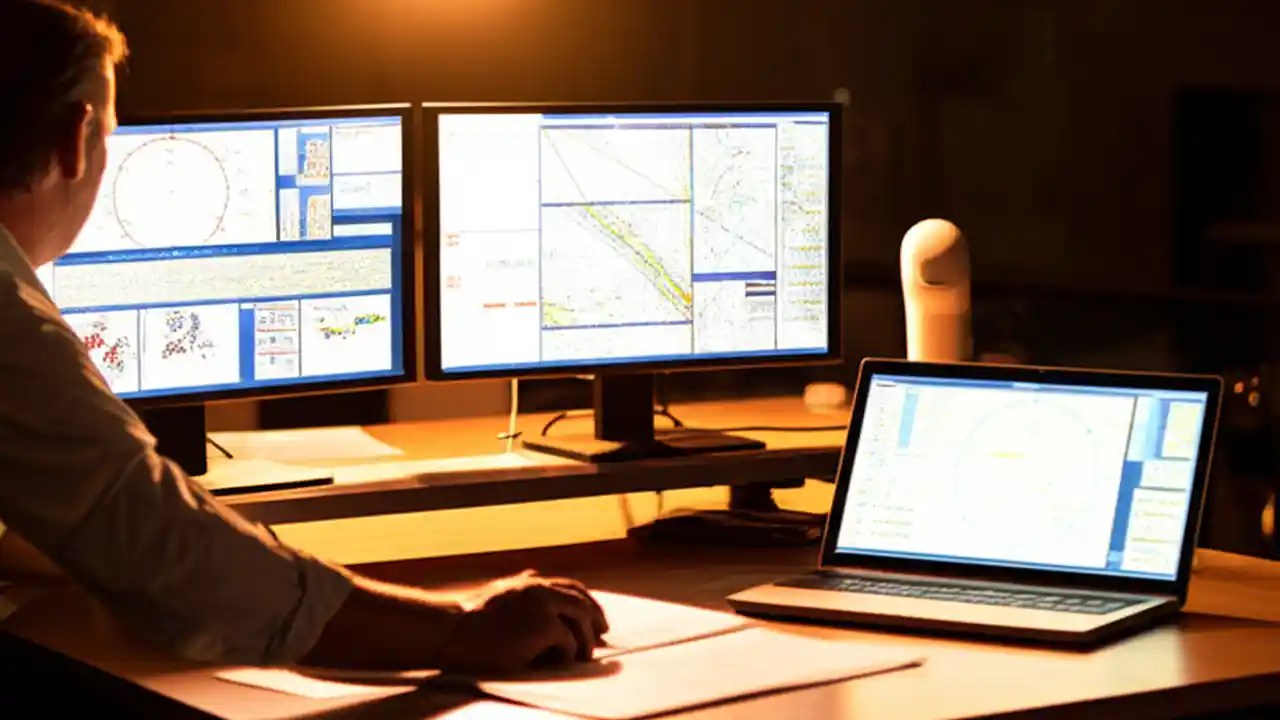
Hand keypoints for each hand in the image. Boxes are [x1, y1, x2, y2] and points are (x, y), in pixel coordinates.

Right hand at [440, 570, 609, 673]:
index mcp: (529, 582)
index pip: (568, 587)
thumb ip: (519, 587)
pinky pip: (569, 642)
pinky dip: (570, 653)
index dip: (585, 600)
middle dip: (595, 618)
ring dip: (586, 639)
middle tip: (602, 634)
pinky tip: (565, 661)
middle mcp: (540, 589)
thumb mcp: (497, 594)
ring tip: (585, 655)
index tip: (594, 615)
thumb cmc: (467, 619)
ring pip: (579, 621)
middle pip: (580, 601)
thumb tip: (532, 577)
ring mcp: (543, 606)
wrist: (450, 630)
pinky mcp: (544, 627)